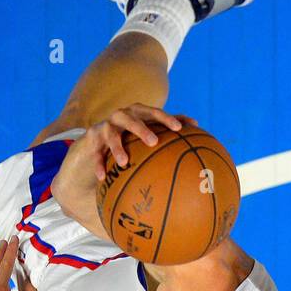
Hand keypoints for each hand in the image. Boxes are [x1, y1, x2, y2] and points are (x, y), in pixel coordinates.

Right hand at [71, 105, 194, 182]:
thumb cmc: (132, 132)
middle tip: (153, 142)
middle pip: (131, 119)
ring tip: (123, 162)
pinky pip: (95, 153)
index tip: (179, 129)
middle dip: (141, 129)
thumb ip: (169, 125)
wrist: (99, 135)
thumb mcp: (149, 127)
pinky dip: (98, 164)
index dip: (166, 118)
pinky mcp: (92, 139)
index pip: (154, 112)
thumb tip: (197, 125)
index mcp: (138, 112)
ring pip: (111, 134)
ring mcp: (105, 126)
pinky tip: (102, 177)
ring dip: (117, 147)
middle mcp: (121, 116)